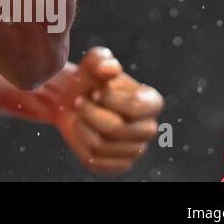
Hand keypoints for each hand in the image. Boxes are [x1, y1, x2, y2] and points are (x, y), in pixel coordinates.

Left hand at [53, 47, 163, 174]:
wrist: (72, 101)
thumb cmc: (88, 81)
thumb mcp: (91, 64)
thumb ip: (100, 59)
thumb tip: (110, 67)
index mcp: (151, 102)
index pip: (137, 107)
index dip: (111, 100)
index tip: (94, 92)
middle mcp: (148, 128)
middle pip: (117, 129)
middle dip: (90, 113)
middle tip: (79, 102)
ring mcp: (135, 149)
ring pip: (102, 145)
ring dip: (82, 126)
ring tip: (80, 115)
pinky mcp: (119, 164)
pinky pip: (96, 161)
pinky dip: (80, 144)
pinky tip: (82, 131)